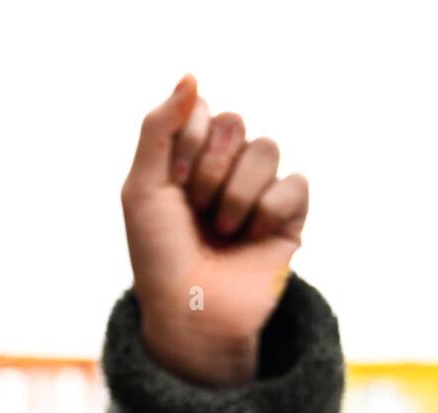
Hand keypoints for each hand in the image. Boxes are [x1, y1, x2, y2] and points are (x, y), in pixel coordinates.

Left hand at [121, 74, 309, 387]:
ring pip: (267, 149)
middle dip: (209, 168)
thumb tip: (192, 75)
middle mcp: (226, 169)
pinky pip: (295, 183)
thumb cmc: (158, 256)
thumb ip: (158, 127)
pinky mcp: (290, 218)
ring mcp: (259, 191)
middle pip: (237, 123)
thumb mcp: (141, 187)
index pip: (203, 111)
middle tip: (196, 210)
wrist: (190, 312)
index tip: (172, 186)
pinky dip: (268, 211)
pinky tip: (252, 238)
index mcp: (189, 158)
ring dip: (235, 194)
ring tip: (222, 231)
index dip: (186, 145)